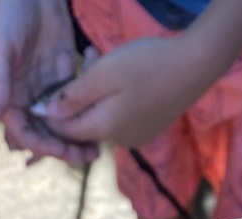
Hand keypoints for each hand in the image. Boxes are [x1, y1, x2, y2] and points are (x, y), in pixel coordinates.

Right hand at [0, 0, 97, 163]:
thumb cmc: (7, 13)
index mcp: (9, 96)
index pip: (23, 131)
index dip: (40, 144)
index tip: (58, 150)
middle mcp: (28, 98)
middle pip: (45, 134)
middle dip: (62, 149)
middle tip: (82, 158)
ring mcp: (47, 90)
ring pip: (62, 125)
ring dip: (76, 140)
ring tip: (94, 152)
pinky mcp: (65, 79)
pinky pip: (76, 105)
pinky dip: (87, 118)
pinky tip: (102, 130)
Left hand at [35, 34, 216, 147]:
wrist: (195, 66)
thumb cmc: (147, 64)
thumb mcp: (103, 74)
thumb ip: (73, 96)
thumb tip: (47, 115)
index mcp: (103, 129)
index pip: (65, 132)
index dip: (52, 111)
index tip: (56, 80)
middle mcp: (118, 141)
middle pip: (84, 123)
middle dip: (77, 93)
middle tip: (85, 55)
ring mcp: (135, 137)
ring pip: (102, 116)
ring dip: (95, 91)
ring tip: (99, 56)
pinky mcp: (148, 129)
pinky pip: (120, 116)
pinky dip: (112, 97)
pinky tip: (121, 74)